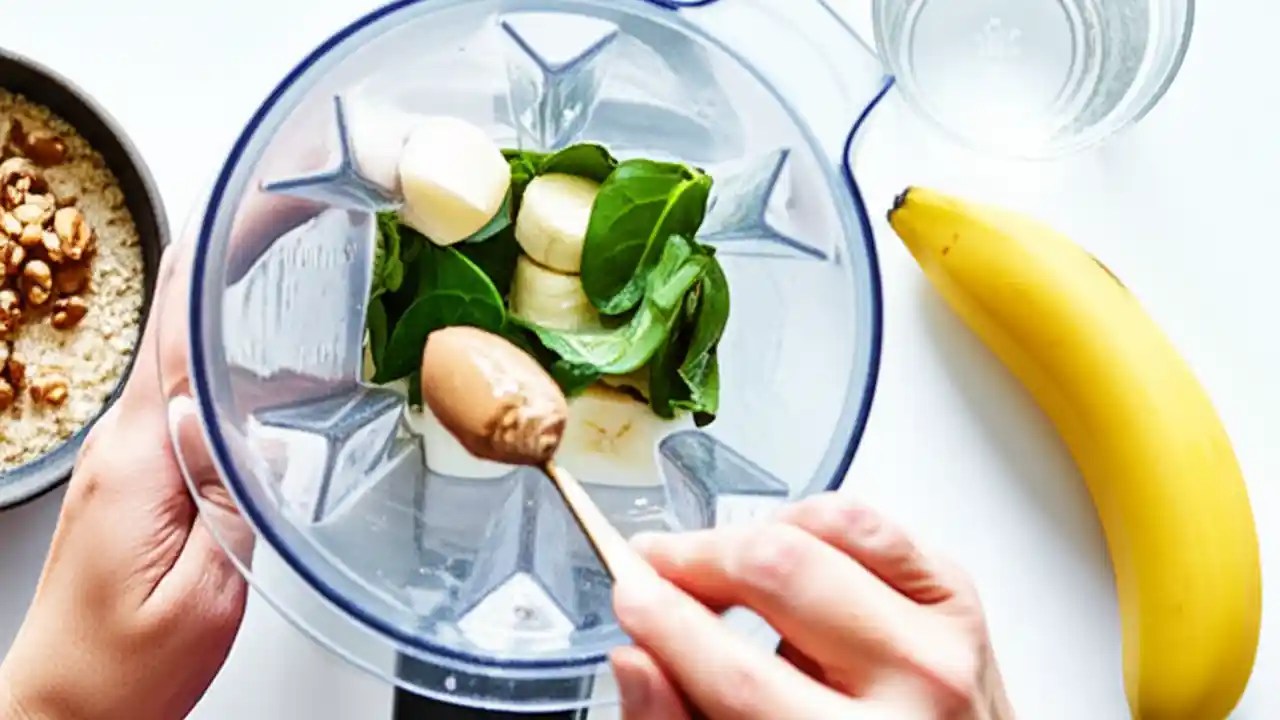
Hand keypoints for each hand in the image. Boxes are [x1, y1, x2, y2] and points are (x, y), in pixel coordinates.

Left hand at [0, 237, 251, 719]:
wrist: (66, 712)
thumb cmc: (128, 669)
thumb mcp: (204, 596)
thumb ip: (228, 498)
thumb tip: (241, 417)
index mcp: (139, 460)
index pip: (181, 329)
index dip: (221, 254)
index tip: (266, 203)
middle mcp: (123, 443)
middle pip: (179, 320)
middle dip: (234, 255)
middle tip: (300, 212)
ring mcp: (125, 455)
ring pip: (182, 352)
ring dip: (231, 300)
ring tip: (294, 261)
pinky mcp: (137, 475)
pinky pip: (183, 394)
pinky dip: (224, 355)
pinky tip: (266, 358)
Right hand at [609, 493, 1014, 719]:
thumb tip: (635, 660)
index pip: (740, 674)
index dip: (667, 622)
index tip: (628, 590)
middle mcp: (917, 688)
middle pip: (783, 576)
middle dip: (698, 558)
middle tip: (655, 564)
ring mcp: (946, 633)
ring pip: (828, 528)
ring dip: (753, 534)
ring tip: (717, 564)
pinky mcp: (958, 595)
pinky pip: (870, 522)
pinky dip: (812, 519)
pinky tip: (784, 548)